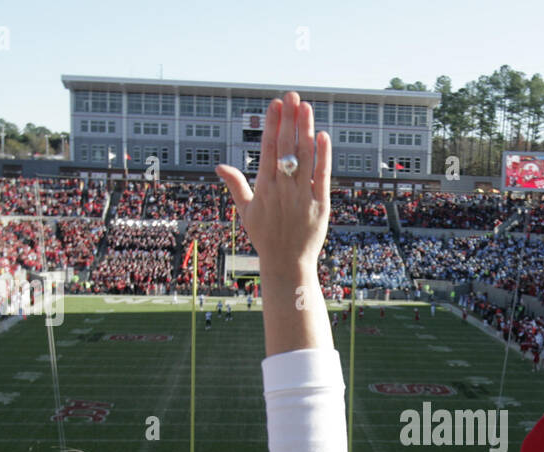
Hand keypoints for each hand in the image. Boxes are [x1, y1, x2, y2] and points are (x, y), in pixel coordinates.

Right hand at [215, 90, 329, 275]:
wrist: (287, 264)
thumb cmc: (266, 237)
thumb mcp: (246, 212)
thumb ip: (236, 185)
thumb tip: (220, 166)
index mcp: (264, 188)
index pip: (268, 149)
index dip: (272, 124)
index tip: (275, 104)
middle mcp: (283, 189)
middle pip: (286, 147)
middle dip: (289, 119)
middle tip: (292, 96)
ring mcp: (302, 196)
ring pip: (305, 157)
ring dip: (306, 130)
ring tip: (306, 108)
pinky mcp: (320, 204)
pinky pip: (322, 175)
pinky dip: (323, 155)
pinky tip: (323, 135)